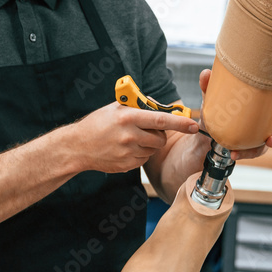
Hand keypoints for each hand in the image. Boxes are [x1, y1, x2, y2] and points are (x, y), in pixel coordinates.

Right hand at [73, 102, 198, 173]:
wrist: (77, 147)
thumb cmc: (96, 124)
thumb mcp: (114, 108)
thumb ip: (137, 106)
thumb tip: (158, 106)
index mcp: (128, 117)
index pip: (161, 120)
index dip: (180, 123)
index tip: (194, 126)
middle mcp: (129, 135)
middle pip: (160, 138)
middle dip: (160, 134)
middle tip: (149, 130)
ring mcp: (128, 152)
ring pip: (153, 149)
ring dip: (149, 144)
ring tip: (131, 139)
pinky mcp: (126, 165)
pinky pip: (143, 159)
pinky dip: (140, 154)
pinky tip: (125, 149)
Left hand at [197, 69, 271, 160]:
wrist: (204, 138)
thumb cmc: (216, 113)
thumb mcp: (210, 99)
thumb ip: (209, 87)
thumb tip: (206, 74)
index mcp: (263, 100)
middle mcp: (269, 116)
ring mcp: (265, 133)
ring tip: (267, 141)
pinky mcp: (255, 148)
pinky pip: (256, 152)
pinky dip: (246, 153)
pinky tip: (235, 153)